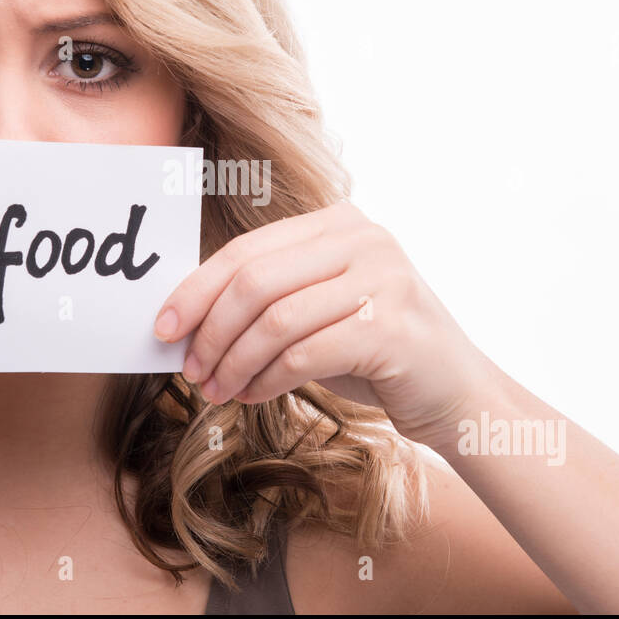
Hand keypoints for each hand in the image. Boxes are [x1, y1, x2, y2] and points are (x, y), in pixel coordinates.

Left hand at [152, 200, 493, 439]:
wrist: (456, 392)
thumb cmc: (375, 352)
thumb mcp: (318, 309)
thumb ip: (268, 298)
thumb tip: (185, 319)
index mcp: (338, 222)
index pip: (247, 249)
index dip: (196, 289)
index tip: (163, 328)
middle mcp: (363, 238)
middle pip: (255, 280)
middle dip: (210, 330)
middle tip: (190, 370)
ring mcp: (383, 278)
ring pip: (275, 319)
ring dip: (234, 362)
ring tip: (216, 390)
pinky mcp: (391, 326)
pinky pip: (303, 353)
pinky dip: (267, 379)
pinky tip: (253, 395)